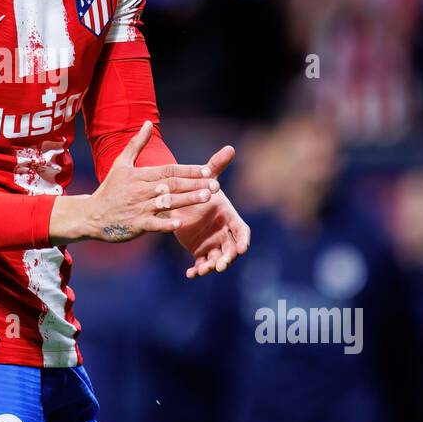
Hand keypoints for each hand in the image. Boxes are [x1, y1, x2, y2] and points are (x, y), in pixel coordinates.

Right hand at [49, 121, 218, 244]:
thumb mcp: (121, 164)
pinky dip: (165, 224)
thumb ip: (136, 144)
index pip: (169, 170)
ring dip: (188, 200)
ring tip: (207, 197)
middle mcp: (142, 190)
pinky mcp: (136, 225)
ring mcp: (139, 208)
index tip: (208, 170)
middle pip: (172, 185)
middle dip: (195, 184)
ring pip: (167, 203)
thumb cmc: (110, 189)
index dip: (189, 170)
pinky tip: (179, 223)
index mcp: (140, 175)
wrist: (92, 215)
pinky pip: (153, 224)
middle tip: (216, 184)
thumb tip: (147, 122)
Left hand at [172, 144, 250, 276]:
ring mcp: (213, 243)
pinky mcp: (200, 251)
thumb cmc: (196, 186)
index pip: (241, 230)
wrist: (179, 198)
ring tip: (203, 270)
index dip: (243, 240)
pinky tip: (190, 274)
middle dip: (228, 258)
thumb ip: (216, 165)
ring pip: (217, 259)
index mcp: (229, 216)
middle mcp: (224, 232)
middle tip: (220, 264)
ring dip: (212, 265)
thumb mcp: (205, 176)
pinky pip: (201, 264)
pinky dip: (198, 270)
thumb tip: (230, 147)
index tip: (242, 248)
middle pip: (231, 249)